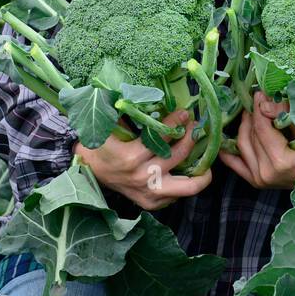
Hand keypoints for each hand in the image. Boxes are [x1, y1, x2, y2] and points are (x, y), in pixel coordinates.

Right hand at [74, 108, 212, 209]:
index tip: (184, 112)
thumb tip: (146, 92)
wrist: (88, 172)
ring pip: (187, 187)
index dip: (176, 122)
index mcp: (131, 157)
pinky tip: (187, 171)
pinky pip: (177, 196)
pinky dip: (185, 184)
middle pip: (179, 157)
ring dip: (201, 172)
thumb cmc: (100, 146)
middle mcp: (142, 177)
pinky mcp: (150, 203)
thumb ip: (127, 111)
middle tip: (195, 127)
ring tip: (206, 159)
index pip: (162, 137)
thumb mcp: (108, 126)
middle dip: (191, 138)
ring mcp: (148, 193)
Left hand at [217, 91, 294, 190]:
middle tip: (257, 101)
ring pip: (242, 145)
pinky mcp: (256, 182)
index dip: (259, 108)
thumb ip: (288, 114)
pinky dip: (229, 150)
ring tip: (251, 113)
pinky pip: (235, 163)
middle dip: (253, 115)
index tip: (260, 93)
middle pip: (251, 136)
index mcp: (281, 161)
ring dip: (244, 127)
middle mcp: (266, 173)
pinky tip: (225, 137)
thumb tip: (264, 103)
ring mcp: (259, 180)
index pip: (262, 128)